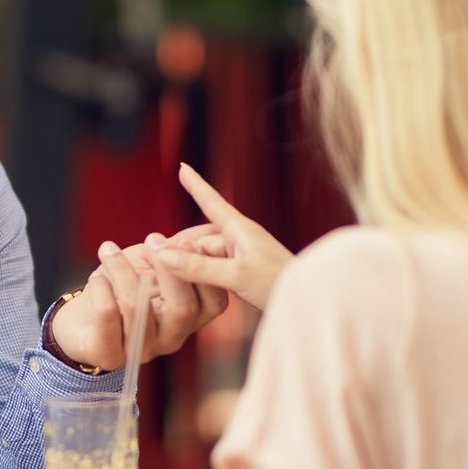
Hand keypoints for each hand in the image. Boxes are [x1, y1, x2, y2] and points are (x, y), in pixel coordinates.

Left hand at [48, 239, 229, 371]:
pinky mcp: (109, 354)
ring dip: (124, 272)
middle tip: (154, 239)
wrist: (82, 321)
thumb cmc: (124, 288)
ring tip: (109, 249)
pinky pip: (108, 317)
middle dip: (169, 270)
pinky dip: (101, 290)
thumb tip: (214, 224)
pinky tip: (97, 278)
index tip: (191, 242)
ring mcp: (142, 350)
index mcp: (190, 317)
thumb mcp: (153, 263)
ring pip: (140, 310)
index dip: (207, 272)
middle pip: (184, 309)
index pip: (215, 303)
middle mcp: (172, 337)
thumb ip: (180, 247)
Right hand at [152, 163, 292, 311]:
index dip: (195, 185)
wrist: (311, 302)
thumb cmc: (279, 285)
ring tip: (170, 279)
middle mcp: (241, 238)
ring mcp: (243, 255)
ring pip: (205, 255)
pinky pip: (214, 267)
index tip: (182, 167)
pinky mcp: (245, 271)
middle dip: (180, 247)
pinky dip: (200, 275)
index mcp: (241, 229)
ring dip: (189, 265)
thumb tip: (162, 254)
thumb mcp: (235, 276)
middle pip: (200, 237)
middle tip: (156, 261)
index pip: (212, 201)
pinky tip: (191, 286)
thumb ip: (198, 267)